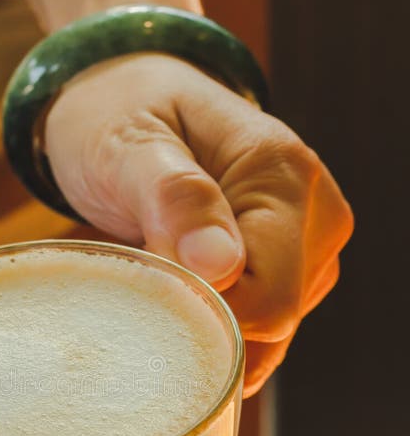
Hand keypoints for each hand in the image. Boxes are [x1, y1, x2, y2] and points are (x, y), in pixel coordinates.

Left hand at [44, 53, 352, 395]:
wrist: (127, 103)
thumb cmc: (118, 117)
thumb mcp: (127, 146)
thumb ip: (175, 199)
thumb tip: (221, 266)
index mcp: (283, 172)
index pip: (268, 296)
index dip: (204, 312)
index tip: (147, 288)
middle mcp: (316, 210)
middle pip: (275, 320)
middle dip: (205, 322)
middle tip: (146, 280)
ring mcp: (311, 243)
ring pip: (272, 333)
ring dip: (209, 328)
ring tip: (162, 279)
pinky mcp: (295, 267)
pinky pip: (264, 326)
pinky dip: (218, 327)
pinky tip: (183, 298)